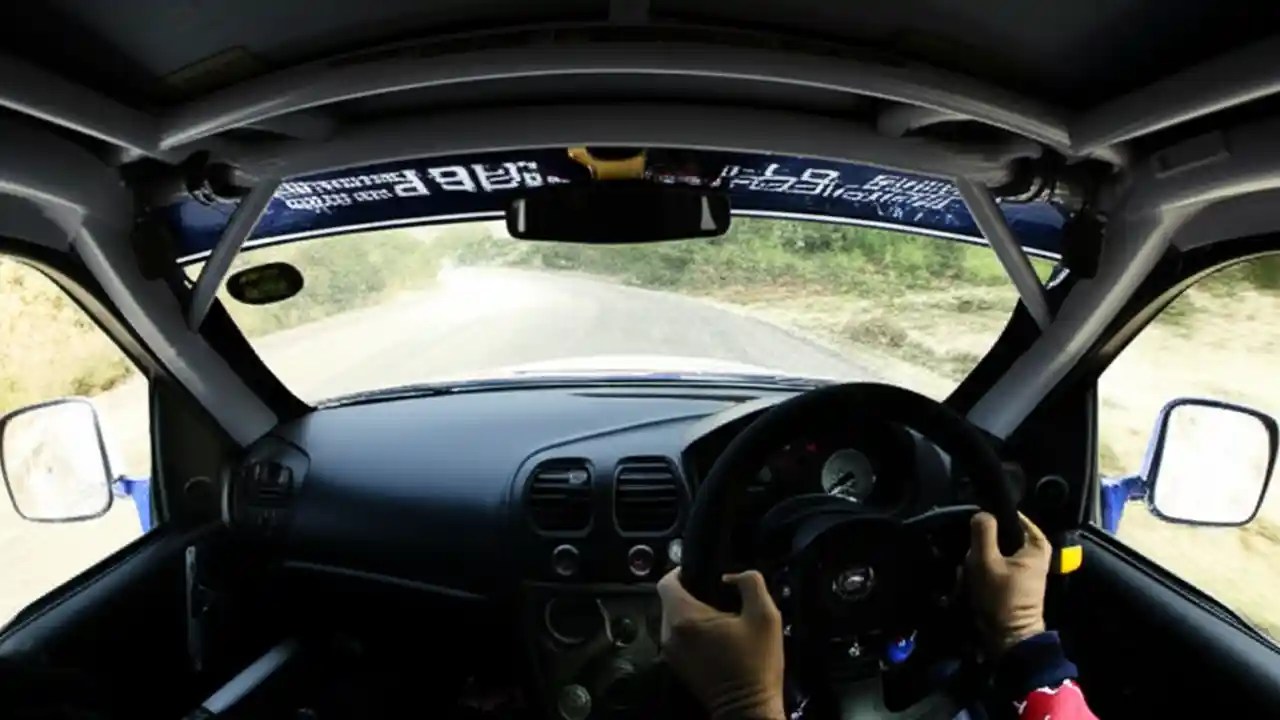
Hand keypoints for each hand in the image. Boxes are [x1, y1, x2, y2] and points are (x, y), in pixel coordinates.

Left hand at [657, 568, 785, 719]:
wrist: (748, 710)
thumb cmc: (756, 662)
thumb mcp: (766, 616)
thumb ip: (750, 583)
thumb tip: (730, 576)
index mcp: (685, 618)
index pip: (666, 582)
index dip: (681, 571)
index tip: (702, 572)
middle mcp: (669, 633)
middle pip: (669, 600)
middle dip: (689, 592)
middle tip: (717, 595)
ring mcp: (670, 652)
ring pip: (672, 618)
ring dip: (689, 612)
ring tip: (717, 614)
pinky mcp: (676, 665)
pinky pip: (676, 635)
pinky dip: (689, 629)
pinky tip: (713, 634)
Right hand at [965, 511, 1051, 655]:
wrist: (1008, 638)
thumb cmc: (1000, 598)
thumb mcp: (986, 561)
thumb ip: (983, 532)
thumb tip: (982, 512)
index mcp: (1036, 543)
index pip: (1010, 516)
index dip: (990, 520)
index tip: (973, 528)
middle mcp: (1034, 552)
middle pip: (1000, 534)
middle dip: (981, 544)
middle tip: (970, 555)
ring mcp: (1024, 567)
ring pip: (993, 550)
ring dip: (978, 559)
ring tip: (970, 571)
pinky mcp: (1013, 580)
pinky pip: (993, 565)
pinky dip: (982, 570)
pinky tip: (972, 580)